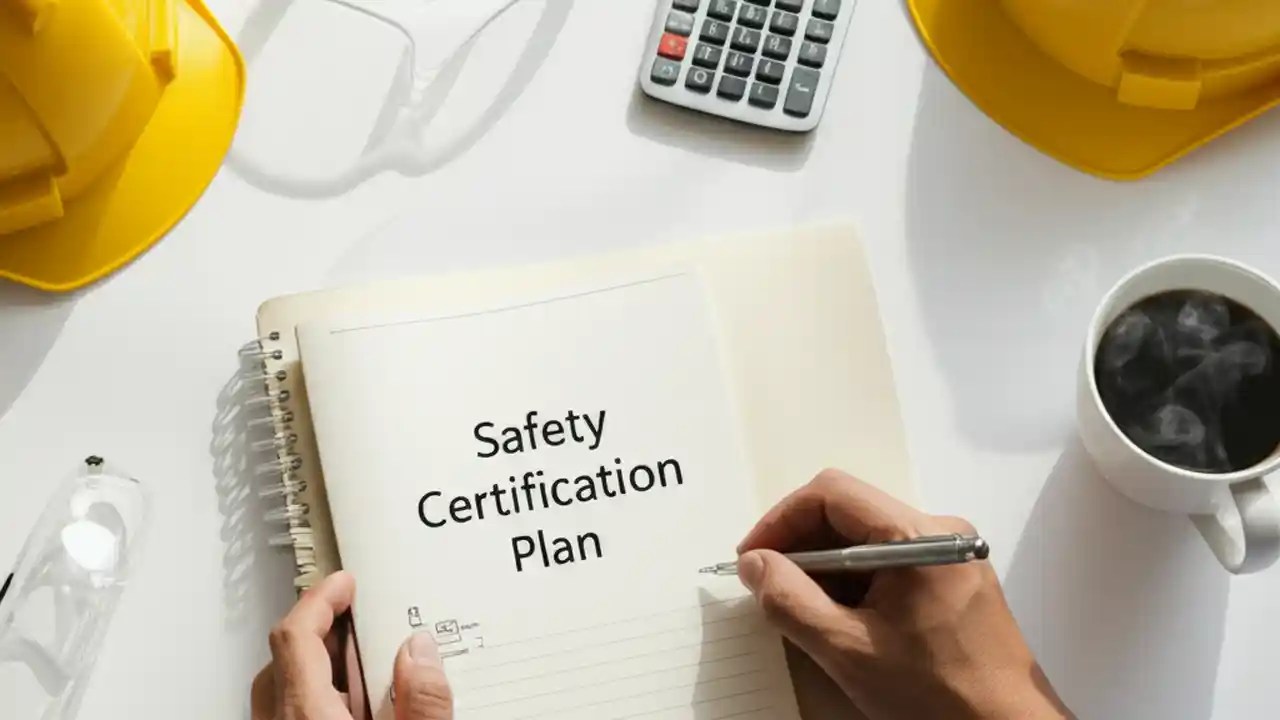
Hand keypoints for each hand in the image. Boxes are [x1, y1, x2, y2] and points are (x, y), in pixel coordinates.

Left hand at [251, 571, 453, 719]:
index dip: (319, 601)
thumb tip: (421, 652)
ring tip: (360, 663)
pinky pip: (286, 713)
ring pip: (280, 689)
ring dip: (315, 666)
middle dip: (319, 629)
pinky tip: (352, 707)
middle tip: (354, 616)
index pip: (295, 637)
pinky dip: (312, 695)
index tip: (343, 584)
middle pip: (282, 659)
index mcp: (306, 715)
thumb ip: (421, 703)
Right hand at [737, 469, 1071, 719]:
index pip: (833, 493)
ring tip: (802, 607)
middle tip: (768, 585)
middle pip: (851, 511)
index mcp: (919, 536)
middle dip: (801, 544)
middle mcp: (942, 530)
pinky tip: (841, 616)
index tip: (752, 558)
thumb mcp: (848, 651)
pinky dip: (857, 579)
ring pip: (869, 536)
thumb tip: (754, 564)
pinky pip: (892, 558)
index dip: (781, 519)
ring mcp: (953, 552)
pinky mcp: (956, 576)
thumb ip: (791, 601)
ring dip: (827, 565)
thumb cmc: (937, 694)